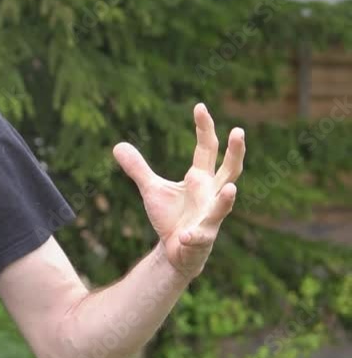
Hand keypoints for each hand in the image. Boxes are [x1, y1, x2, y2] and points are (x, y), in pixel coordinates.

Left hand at [113, 103, 245, 279]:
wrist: (175, 251)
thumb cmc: (171, 217)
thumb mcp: (151, 188)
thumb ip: (138, 168)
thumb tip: (117, 145)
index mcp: (201, 179)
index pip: (207, 148)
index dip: (204, 128)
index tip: (199, 106)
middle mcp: (211, 194)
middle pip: (230, 170)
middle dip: (236, 152)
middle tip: (240, 131)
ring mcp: (210, 217)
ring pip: (223, 206)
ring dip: (227, 199)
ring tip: (231, 188)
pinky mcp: (203, 238)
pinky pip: (199, 236)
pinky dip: (192, 235)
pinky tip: (184, 235)